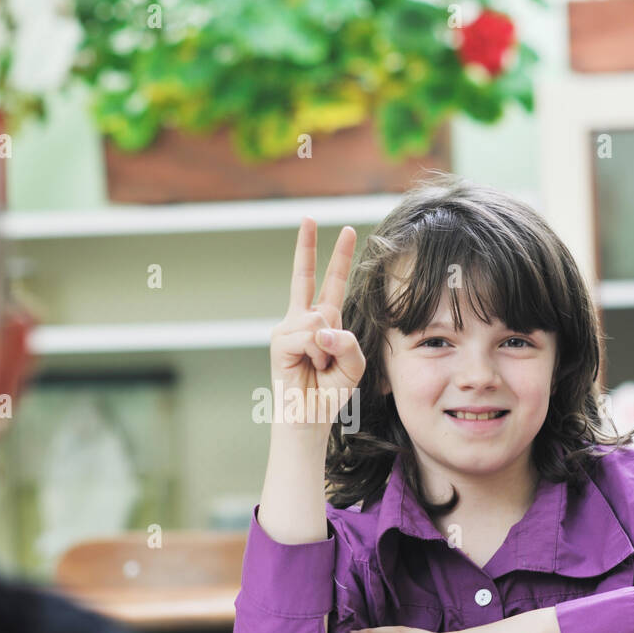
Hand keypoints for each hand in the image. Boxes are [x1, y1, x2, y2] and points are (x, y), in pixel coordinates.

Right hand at [269, 217, 365, 431]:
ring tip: (320, 367)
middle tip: (309, 216)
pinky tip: (309, 366)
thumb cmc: (330, 392)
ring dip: (329, 349)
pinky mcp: (279, 341)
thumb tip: (320, 325)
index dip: (340, 257)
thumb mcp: (354, 366)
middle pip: (306, 275)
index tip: (348, 231)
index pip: (332, 283)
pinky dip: (316, 353)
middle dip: (307, 245)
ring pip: (320, 319)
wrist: (308, 416)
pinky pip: (309, 335)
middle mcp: (304, 319)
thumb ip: (348, 342)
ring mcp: (288, 328)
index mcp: (324, 321)